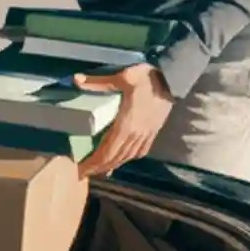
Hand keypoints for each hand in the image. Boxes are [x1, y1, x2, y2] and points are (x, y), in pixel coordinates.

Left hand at [74, 63, 173, 177]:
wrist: (173, 79)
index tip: (80, 171)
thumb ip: (98, 82)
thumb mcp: (122, 77)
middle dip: (99, 168)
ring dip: (113, 165)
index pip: (107, 152)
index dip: (93, 164)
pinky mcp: (153, 132)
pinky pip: (140, 151)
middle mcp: (135, 134)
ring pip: (127, 157)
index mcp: (126, 125)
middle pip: (115, 158)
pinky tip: (123, 159)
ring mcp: (146, 135)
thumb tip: (76, 79)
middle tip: (85, 173)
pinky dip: (129, 158)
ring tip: (100, 170)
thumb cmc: (147, 78)